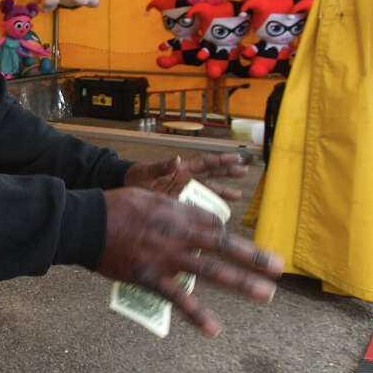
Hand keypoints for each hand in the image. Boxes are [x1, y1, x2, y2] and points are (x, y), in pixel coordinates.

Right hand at [98, 187, 281, 336]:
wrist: (86, 222)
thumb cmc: (112, 206)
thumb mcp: (145, 195)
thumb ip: (167, 203)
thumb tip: (184, 207)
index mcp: (177, 212)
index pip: (212, 223)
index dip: (223, 232)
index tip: (229, 242)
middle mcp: (179, 234)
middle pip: (223, 245)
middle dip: (253, 256)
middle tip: (279, 266)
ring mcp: (167, 257)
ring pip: (211, 271)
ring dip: (242, 283)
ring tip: (266, 294)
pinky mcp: (151, 277)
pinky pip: (178, 299)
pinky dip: (197, 315)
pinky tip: (215, 330)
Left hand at [124, 152, 247, 200]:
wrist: (127, 190)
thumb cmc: (137, 177)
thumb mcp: (148, 172)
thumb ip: (161, 166)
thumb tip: (177, 159)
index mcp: (181, 168)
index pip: (205, 162)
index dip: (220, 160)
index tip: (236, 158)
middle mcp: (186, 178)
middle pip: (212, 173)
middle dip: (228, 172)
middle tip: (244, 171)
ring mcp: (185, 191)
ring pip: (209, 190)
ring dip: (223, 192)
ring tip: (238, 195)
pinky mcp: (181, 203)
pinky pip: (199, 205)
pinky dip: (209, 208)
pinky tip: (219, 214)